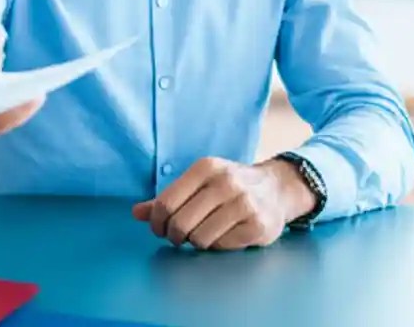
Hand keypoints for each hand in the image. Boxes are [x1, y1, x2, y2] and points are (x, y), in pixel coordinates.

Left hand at [131, 157, 316, 250]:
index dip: (157, 222)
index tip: (159, 229)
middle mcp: (226, 182)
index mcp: (206, 167)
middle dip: (174, 236)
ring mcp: (244, 203)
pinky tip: (224, 235)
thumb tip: (136, 213)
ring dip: (196, 242)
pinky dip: (218, 245)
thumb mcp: (199, 183)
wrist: (277, 188)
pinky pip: (222, 246)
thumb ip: (167, 198)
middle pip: (180, 223)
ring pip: (200, 238)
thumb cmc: (229, 186)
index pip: (166, 202)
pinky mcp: (258, 225)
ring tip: (203, 233)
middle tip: (179, 237)